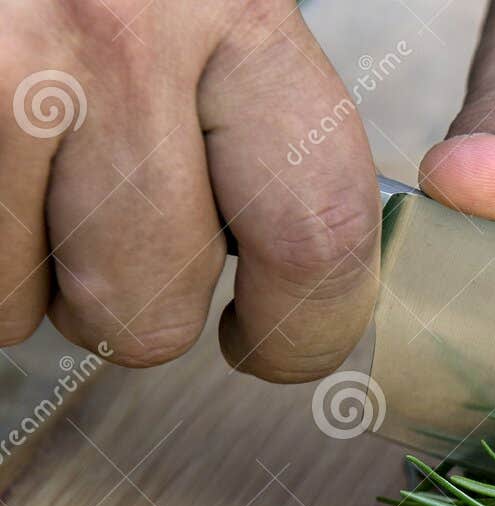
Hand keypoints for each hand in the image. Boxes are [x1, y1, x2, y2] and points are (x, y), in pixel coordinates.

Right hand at [0, 0, 378, 381]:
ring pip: (33, 303)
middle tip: (107, 244)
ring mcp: (1, 64)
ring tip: (27, 179)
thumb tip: (306, 272)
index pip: (320, 231)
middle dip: (131, 307)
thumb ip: (261, 119)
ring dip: (29, 279)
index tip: (270, 341)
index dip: (305, 329)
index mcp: (239, 10)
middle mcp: (121, 34)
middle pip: (155, 304)